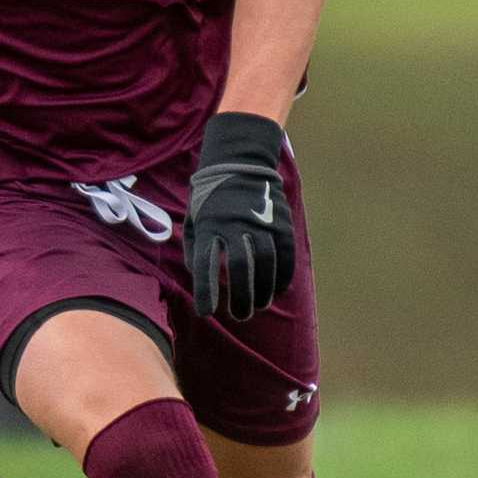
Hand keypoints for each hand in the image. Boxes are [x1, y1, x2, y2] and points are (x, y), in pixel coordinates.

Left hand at [185, 112, 296, 320]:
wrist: (239, 161)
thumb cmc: (209, 198)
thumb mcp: (192, 220)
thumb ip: (194, 250)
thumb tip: (201, 280)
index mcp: (208, 224)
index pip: (205, 263)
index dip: (205, 291)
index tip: (206, 311)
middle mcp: (234, 223)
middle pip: (240, 268)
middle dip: (241, 297)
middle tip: (240, 315)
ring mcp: (260, 221)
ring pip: (265, 264)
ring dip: (263, 291)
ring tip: (257, 306)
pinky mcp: (281, 221)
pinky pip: (285, 256)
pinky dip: (281, 277)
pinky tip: (276, 290)